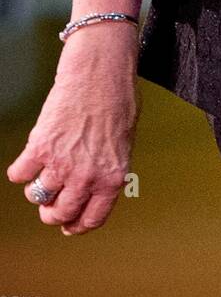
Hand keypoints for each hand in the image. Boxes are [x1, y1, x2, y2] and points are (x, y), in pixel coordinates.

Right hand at [6, 23, 140, 235]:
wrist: (100, 70)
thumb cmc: (118, 97)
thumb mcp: (124, 141)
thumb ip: (109, 167)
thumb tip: (94, 186)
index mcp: (113, 177)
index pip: (92, 219)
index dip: (77, 226)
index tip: (68, 226)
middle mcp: (87, 176)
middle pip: (60, 213)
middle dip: (52, 213)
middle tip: (49, 206)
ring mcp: (61, 163)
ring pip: (37, 196)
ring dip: (37, 190)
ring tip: (42, 175)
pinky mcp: (40, 147)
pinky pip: (19, 174)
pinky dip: (20, 170)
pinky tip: (28, 159)